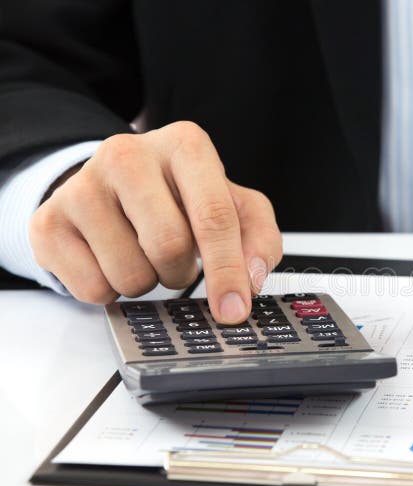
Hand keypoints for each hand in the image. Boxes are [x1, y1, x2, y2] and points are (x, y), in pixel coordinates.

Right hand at [29, 121, 282, 323]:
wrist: (114, 188)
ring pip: (130, 274)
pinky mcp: (48, 222)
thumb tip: (252, 278)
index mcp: (184, 145)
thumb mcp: (235, 207)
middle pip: (169, 247)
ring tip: (145, 254)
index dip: (228, 271)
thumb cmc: (181, 198)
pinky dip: (113, 290)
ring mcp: (81, 186)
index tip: (235, 309)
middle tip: (179, 261)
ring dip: (149, 282)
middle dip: (183, 272)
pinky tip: (113, 260)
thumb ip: (259, 238)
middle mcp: (128, 155)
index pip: (213, 216)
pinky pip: (92, 289)